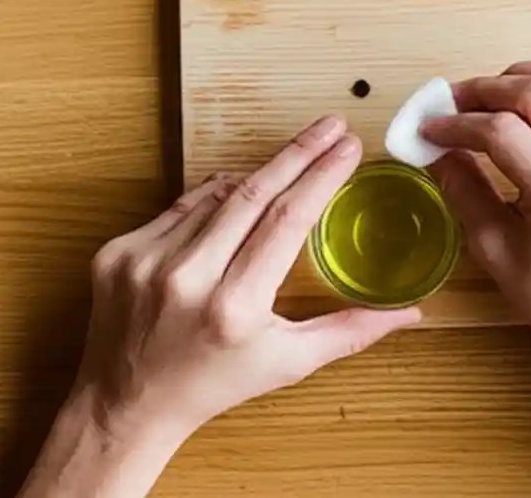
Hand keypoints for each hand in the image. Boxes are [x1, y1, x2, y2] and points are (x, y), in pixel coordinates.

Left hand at [19, 116, 420, 497]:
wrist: (126, 406)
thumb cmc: (214, 385)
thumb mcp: (289, 363)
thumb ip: (351, 331)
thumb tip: (411, 312)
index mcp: (235, 307)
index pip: (288, 221)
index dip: (321, 177)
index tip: (349, 148)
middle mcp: (187, 278)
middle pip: (254, 194)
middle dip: (299, 153)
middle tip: (332, 125)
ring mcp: (146, 261)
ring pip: (217, 196)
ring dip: (258, 177)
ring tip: (292, 163)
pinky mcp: (119, 252)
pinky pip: (180, 207)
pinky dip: (214, 196)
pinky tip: (238, 195)